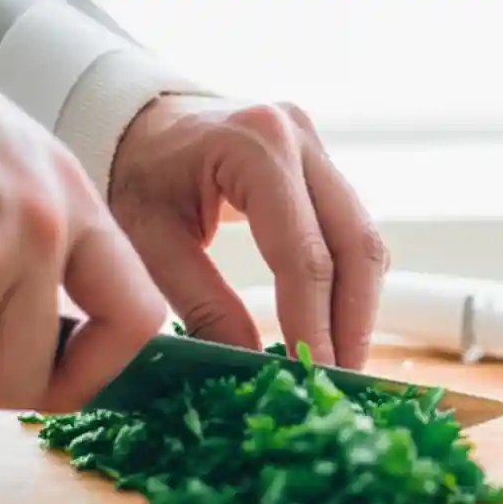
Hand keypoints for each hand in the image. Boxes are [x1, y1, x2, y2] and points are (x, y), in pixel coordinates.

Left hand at [109, 95, 388, 368]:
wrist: (141, 122)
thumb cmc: (137, 176)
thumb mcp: (151, 242)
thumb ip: (202, 304)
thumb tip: (253, 366)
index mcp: (254, 147)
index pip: (303, 254)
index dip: (313, 323)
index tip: (314, 376)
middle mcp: (300, 138)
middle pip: (354, 244)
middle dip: (352, 322)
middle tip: (340, 381)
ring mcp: (320, 148)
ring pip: (365, 241)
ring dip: (359, 307)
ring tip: (340, 362)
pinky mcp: (327, 167)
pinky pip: (354, 234)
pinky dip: (350, 285)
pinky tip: (334, 326)